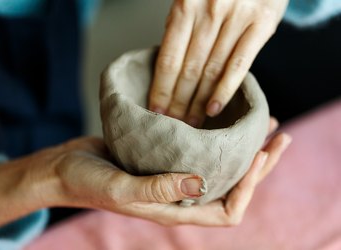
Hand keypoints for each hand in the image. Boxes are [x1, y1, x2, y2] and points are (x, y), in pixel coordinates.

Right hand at [0, 120, 289, 227]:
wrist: (68, 167)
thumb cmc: (89, 182)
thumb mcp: (121, 188)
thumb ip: (159, 189)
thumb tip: (202, 182)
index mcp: (175, 209)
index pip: (227, 211)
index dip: (248, 188)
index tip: (260, 157)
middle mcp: (180, 195)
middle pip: (232, 187)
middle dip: (259, 165)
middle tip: (279, 136)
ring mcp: (174, 175)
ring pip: (220, 166)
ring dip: (244, 148)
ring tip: (264, 124)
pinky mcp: (166, 157)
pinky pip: (201, 148)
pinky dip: (218, 135)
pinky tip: (225, 118)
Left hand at [149, 0, 287, 126]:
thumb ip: (182, 28)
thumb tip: (169, 67)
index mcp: (185, 6)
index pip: (169, 59)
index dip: (161, 88)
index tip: (156, 110)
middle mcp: (209, 11)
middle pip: (189, 69)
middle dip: (178, 101)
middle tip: (173, 123)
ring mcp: (237, 18)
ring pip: (211, 70)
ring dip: (199, 101)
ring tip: (191, 122)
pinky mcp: (261, 24)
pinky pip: (240, 64)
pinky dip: (225, 89)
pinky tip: (214, 108)